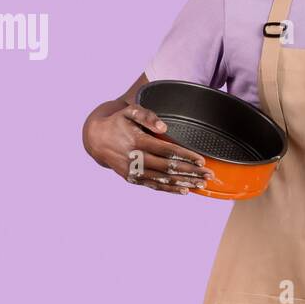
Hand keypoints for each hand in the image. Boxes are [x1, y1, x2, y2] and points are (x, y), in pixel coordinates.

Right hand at [83, 103, 212, 193]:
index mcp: (137, 140)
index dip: (185, 156)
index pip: (166, 150)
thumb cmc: (118, 122)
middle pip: (168, 167)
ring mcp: (133, 171)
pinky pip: (153, 186)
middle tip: (208, 175)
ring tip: (201, 185)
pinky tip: (184, 191)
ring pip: (162, 180)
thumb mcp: (130, 112)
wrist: (95, 139)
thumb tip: (164, 128)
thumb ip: (147, 116)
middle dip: (190, 172)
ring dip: (183, 183)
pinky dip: (169, 189)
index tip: (201, 160)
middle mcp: (135, 158)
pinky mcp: (132, 179)